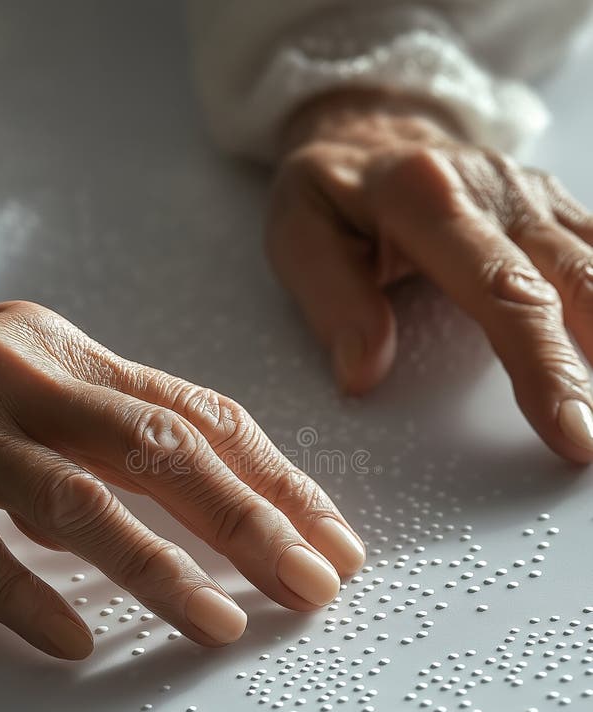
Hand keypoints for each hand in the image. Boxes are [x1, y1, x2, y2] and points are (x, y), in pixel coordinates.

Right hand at [0, 301, 363, 658]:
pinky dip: (23, 595)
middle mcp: (20, 374)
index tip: (333, 541)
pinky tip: (74, 643)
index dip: (277, 480)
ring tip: (223, 628)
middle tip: (313, 585)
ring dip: (159, 570)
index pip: (200, 414)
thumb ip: (117, 428)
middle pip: (161, 447)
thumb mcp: (39, 388)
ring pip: (74, 500)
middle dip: (249, 522)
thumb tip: (232, 499)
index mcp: (70, 351)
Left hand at [266, 88, 592, 462]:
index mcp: (429, 199)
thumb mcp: (299, 235)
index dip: (541, 363)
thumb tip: (363, 374)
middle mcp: (497, 191)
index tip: (568, 428)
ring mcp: (533, 196)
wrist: (370, 129)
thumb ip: (333, 302)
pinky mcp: (553, 208)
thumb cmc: (331, 190)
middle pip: (572, 283)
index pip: (501, 291)